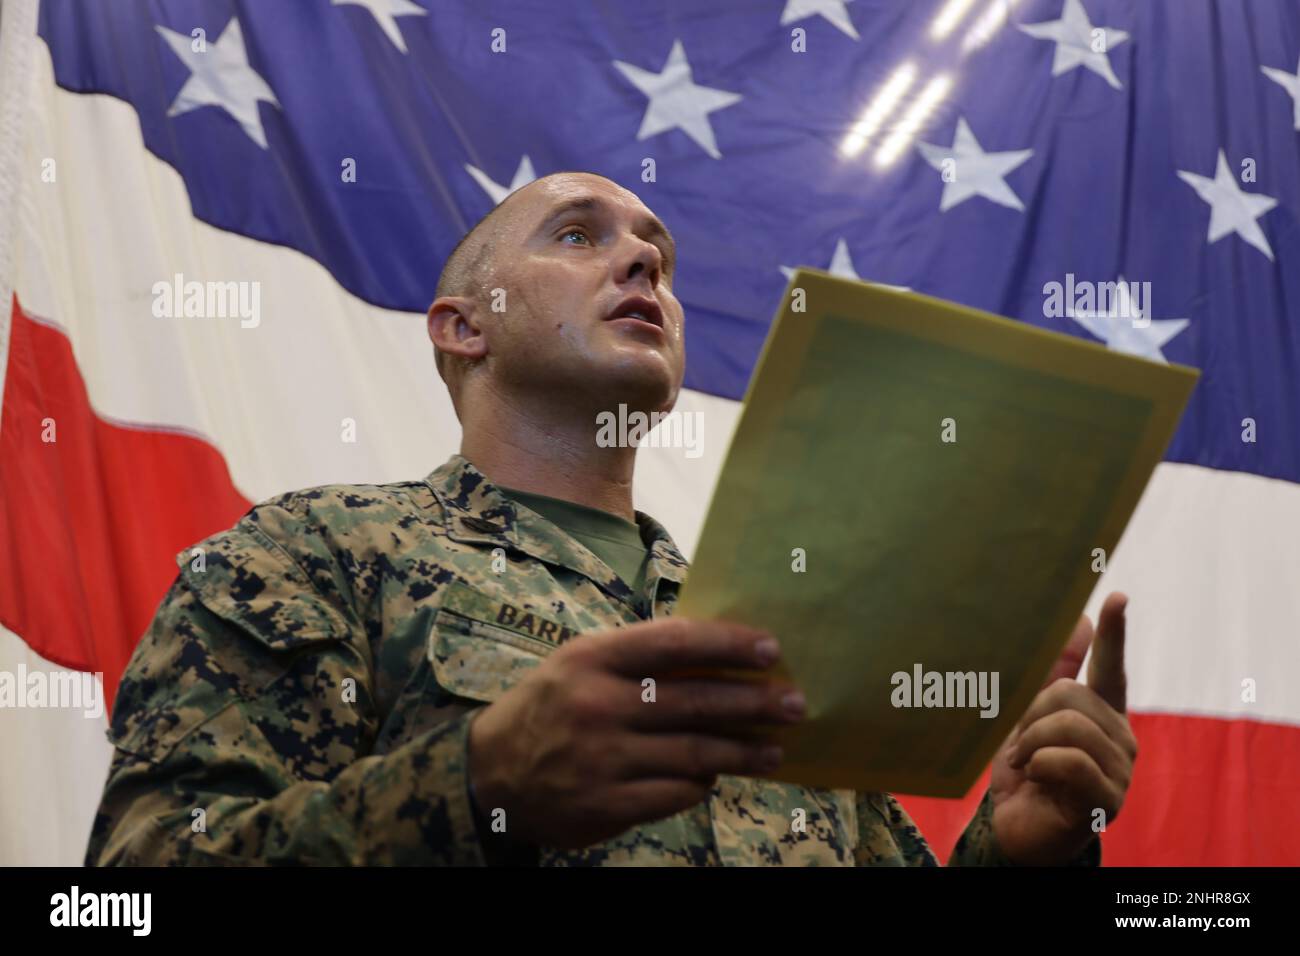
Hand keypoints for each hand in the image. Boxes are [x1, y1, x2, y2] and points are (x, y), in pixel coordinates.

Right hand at [467, 618, 803, 848]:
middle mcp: (598, 705)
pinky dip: (702, 784)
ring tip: (774, 748)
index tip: (770, 649)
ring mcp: (603, 759)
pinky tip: (718, 776)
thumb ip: (638, 656)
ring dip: (742, 751)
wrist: (490, 775)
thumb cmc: (550, 707)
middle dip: (753, 703)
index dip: (727, 643)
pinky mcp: (607, 804)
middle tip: (794, 703)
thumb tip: (718, 652)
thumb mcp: (579, 664)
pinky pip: (675, 793)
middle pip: (694, 701)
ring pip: (694, 753)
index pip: (674, 642)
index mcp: (592, 659)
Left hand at [989, 592, 1137, 864]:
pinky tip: (1036, 780)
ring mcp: (1119, 771)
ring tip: (1025, 764)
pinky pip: (1072, 762)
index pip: (1111, 668)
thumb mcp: (1028, 718)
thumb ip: (1052, 674)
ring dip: (1031, 743)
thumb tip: (1080, 620)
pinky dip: (1041, 765)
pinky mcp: (1108, 800)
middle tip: (1019, 745)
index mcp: (1101, 714)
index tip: (1119, 596)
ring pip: (1071, 725)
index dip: (1115, 633)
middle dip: (1032, 715)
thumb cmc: (1025, 773)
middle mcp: (1119, 738)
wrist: (1015, 830)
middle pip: (1072, 694)